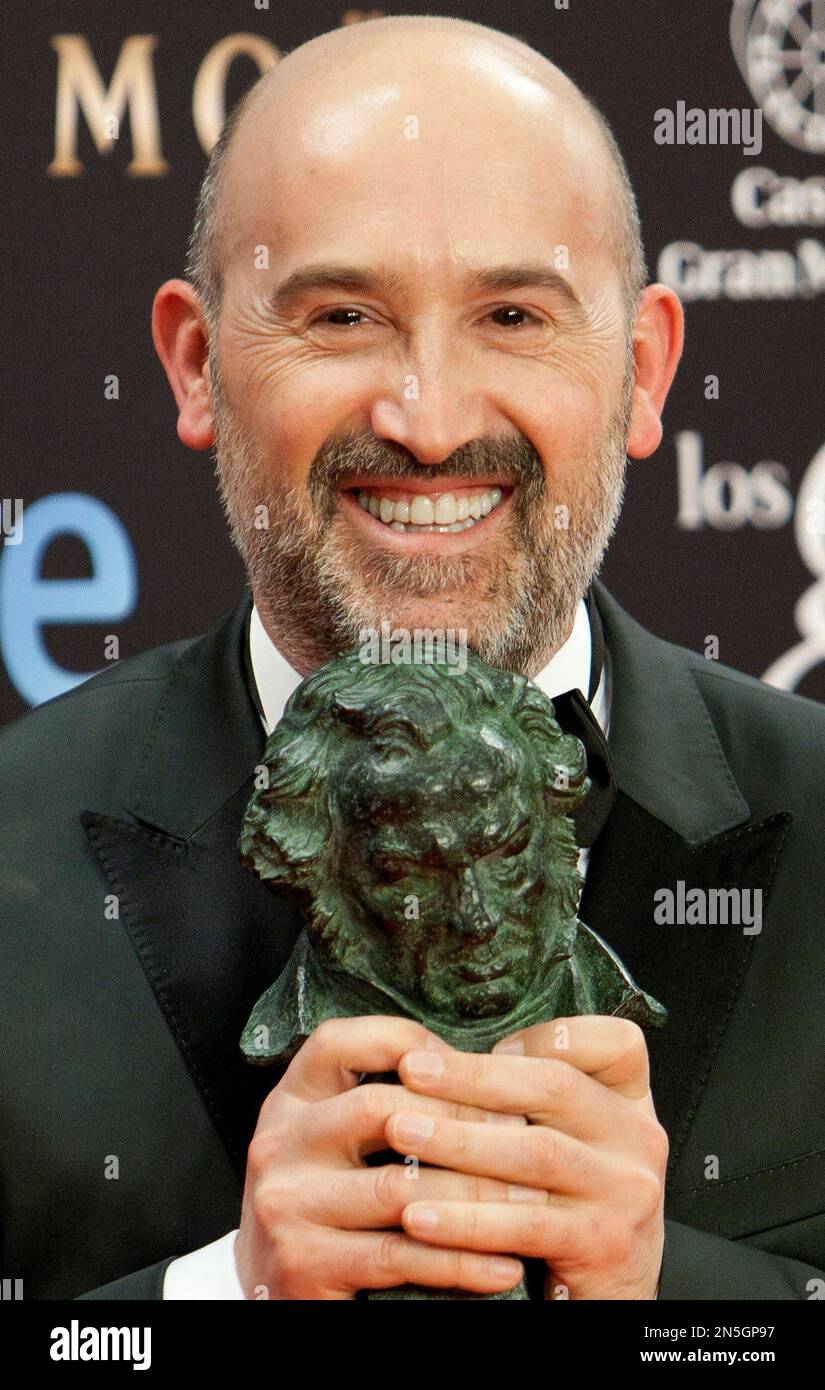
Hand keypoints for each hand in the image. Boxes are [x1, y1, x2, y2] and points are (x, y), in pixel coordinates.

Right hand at [234, 1015, 538, 1298]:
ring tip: (531, 1201)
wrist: (268, 1294)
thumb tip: (483, 1071)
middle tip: (523, 1135)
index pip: (339, 1041)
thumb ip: (381, 1103)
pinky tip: (504, 1266)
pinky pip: (399, 1257)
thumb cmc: (325, 1207)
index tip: (471, 1066)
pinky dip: (460, 1262)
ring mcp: (286, 1205)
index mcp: (290, 1101)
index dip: (408, 1043)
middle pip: (378, 1106)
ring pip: (398, 1189)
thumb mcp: (332, 1141)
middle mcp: (279, 1144)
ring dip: (477, 1196)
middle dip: (462, 1120)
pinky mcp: (303, 1265)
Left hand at [386, 1016, 667, 1299]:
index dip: (548, 1037)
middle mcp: (638, 1141)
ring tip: (400, 1131)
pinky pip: (524, 1226)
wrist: (614, 1295)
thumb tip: (444, 1062)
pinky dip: (466, 1220)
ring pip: (534, 1153)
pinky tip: (417, 1216)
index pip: (613, 1043)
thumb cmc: (577, 1205)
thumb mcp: (577, 1143)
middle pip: (556, 1087)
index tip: (489, 1044)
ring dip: (458, 1141)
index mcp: (630, 1105)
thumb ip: (538, 1101)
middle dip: (474, 1077)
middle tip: (411, 1070)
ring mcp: (626, 1192)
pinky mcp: (603, 1245)